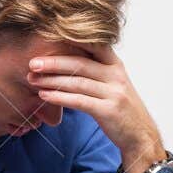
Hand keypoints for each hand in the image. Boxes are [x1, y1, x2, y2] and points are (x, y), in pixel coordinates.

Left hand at [28, 45, 164, 172]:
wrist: (140, 135)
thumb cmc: (119, 108)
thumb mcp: (112, 84)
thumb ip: (93, 71)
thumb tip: (60, 61)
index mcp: (116, 65)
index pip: (94, 45)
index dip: (73, 39)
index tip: (49, 36)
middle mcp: (116, 76)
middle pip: (81, 64)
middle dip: (54, 62)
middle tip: (32, 63)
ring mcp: (114, 93)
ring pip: (77, 82)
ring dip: (52, 80)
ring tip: (32, 79)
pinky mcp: (109, 111)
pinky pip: (79, 101)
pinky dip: (59, 97)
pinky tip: (44, 95)